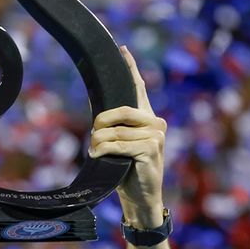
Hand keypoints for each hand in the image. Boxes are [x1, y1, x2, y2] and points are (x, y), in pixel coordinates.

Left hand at [91, 46, 166, 226]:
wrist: (140, 198)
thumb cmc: (126, 171)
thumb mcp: (117, 145)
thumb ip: (111, 125)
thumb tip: (94, 103)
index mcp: (147, 118)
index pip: (138, 88)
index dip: (130, 68)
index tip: (122, 50)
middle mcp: (155, 122)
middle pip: (118, 111)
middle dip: (99, 125)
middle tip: (93, 139)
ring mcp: (156, 135)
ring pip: (114, 131)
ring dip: (98, 145)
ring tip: (98, 154)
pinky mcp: (151, 149)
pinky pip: (117, 145)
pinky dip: (103, 152)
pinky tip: (104, 158)